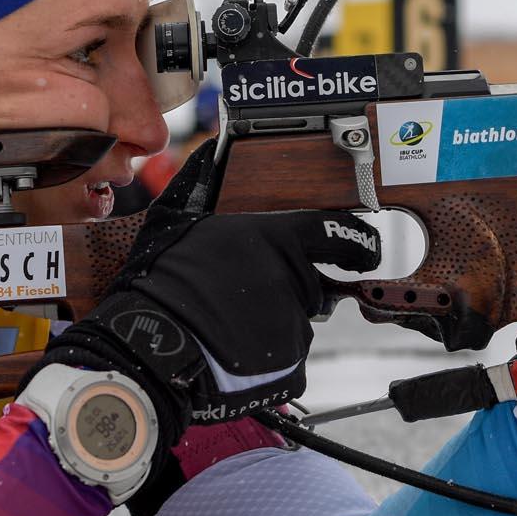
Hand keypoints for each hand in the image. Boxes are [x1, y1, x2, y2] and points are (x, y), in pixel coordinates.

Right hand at [30, 147, 381, 438]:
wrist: (150, 348)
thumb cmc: (159, 283)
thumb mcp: (176, 220)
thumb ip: (201, 183)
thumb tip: (209, 151)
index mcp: (274, 238)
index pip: (336, 234)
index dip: (356, 243)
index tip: (367, 250)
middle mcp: (292, 279)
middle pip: (309, 282)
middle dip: (287, 288)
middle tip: (243, 296)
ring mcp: (294, 324)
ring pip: (296, 320)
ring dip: (272, 321)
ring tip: (228, 323)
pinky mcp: (290, 364)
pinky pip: (287, 356)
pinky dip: (267, 356)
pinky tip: (232, 349)